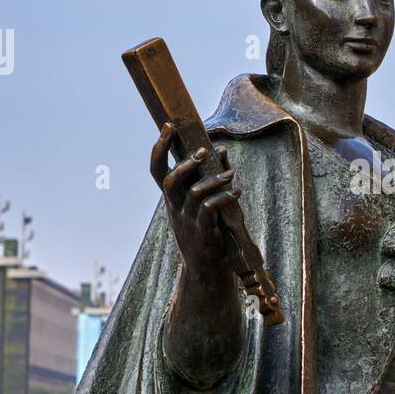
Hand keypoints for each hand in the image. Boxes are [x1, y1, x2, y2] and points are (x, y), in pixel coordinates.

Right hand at [151, 123, 239, 279]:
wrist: (205, 267)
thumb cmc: (206, 229)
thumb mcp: (203, 203)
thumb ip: (210, 176)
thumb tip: (220, 149)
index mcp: (173, 198)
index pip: (157, 170)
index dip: (159, 148)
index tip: (169, 126)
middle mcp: (175, 207)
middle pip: (169, 181)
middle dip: (185, 163)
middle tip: (204, 151)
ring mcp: (187, 220)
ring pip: (194, 193)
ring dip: (213, 181)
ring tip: (232, 175)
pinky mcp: (201, 231)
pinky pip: (209, 209)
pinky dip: (224, 198)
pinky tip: (237, 192)